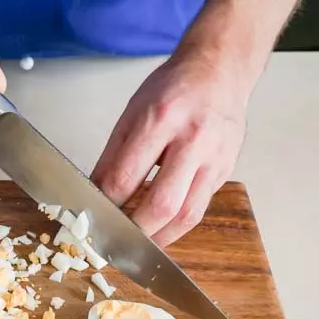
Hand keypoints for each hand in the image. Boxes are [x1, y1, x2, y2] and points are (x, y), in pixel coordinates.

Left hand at [91, 53, 248, 246]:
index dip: (106, 205)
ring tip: (138, 248)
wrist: (220, 70)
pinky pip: (200, 208)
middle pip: (163, 203)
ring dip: (160, 239)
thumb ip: (113, 156)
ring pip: (187, 214)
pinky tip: (160, 231)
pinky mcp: (226, 170)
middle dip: (135, 231)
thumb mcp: (132, 113)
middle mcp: (193, 140)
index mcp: (161, 119)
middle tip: (115, 244)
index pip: (126, 176)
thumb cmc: (172, 89)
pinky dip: (177, 225)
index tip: (92, 219)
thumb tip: (94, 195)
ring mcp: (215, 158)